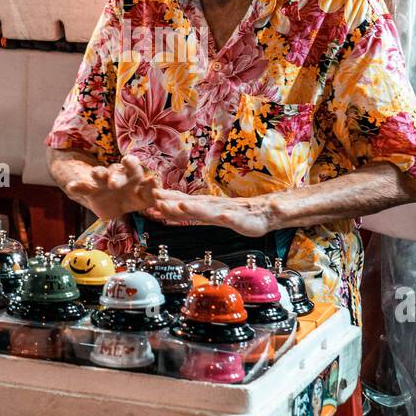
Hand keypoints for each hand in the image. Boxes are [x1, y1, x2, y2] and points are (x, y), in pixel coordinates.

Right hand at [67, 154, 159, 220]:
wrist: (112, 204)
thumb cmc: (131, 198)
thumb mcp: (142, 200)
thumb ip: (150, 197)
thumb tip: (159, 195)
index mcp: (134, 179)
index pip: (139, 173)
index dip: (144, 177)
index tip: (151, 180)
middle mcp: (119, 177)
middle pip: (118, 171)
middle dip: (117, 176)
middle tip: (115, 182)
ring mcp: (103, 181)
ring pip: (100, 174)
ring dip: (99, 173)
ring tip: (96, 174)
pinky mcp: (90, 189)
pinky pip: (81, 186)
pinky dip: (76, 186)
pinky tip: (72, 186)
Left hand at [149, 188, 281, 237]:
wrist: (265, 212)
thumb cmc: (239, 213)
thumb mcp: (213, 212)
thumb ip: (193, 212)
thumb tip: (171, 208)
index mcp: (206, 205)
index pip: (182, 201)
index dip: (165, 199)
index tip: (149, 196)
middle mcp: (213, 206)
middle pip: (190, 204)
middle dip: (173, 202)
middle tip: (156, 199)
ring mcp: (227, 211)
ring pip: (209, 210)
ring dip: (195, 207)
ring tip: (182, 205)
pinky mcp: (242, 219)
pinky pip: (234, 218)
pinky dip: (228, 216)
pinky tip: (224, 215)